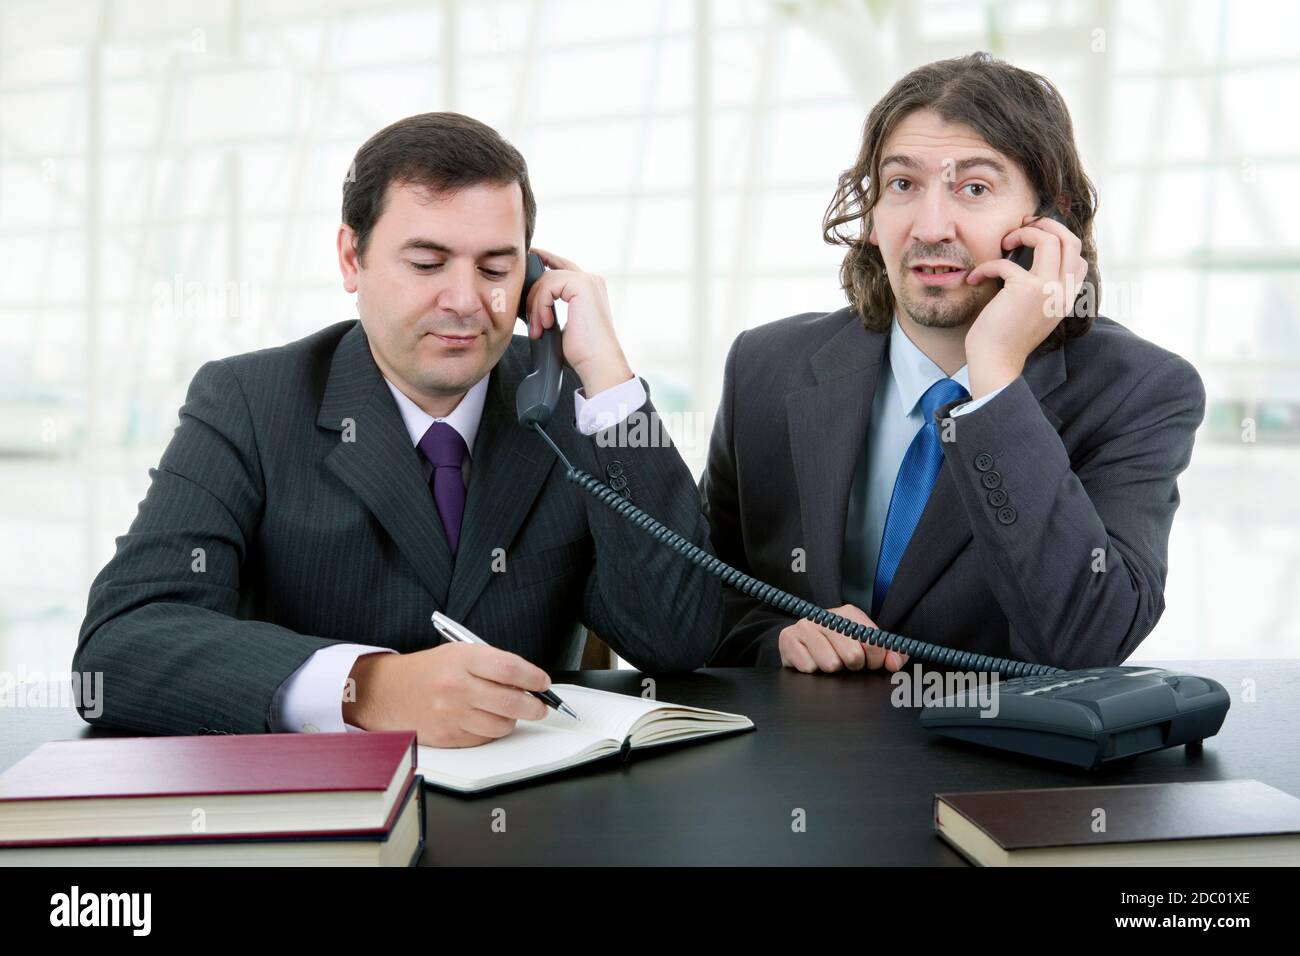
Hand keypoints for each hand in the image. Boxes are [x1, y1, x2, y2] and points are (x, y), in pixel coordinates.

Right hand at [343, 643, 550, 747]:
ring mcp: (452, 714)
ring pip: (502, 725)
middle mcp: (457, 687)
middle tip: (540, 705)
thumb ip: (493, 665)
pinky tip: (482, 718)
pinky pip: (484, 738)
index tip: (543, 682)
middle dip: (535, 706)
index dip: (534, 677)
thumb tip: (528, 683)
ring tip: (505, 710)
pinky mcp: (448, 737)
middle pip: (512, 701)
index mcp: (462, 659)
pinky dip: (490, 730)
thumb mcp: (459, 653)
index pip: (510, 669)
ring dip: (512, 720)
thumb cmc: (428, 671)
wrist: (387, 692)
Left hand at [524, 247, 633, 396]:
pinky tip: (547, 324)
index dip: (543, 260)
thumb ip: (551, 308)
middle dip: (533, 294)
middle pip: (550, 271)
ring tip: (539, 329)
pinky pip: (548, 285)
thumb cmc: (582, 351)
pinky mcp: (582, 285)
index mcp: (589, 289)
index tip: (528, 262)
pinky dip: (541, 306)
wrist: (597, 362)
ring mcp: (588, 280)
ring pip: (546, 280)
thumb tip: (530, 304)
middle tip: (532, 323)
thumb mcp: (562, 324)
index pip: (561, 267)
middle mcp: (591, 280)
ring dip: (536, 306)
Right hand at [777, 604, 908, 673]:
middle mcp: (825, 616)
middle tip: (847, 663)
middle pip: (853, 656)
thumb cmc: (837, 646)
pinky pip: (809, 668)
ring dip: (832, 670)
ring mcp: (804, 626)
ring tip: (829, 662)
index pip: (873, 642)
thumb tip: (894, 663)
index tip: (870, 663)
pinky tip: (812, 662)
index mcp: (848, 613)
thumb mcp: (864, 645)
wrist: (799, 643)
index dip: (876, 660)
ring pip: (830, 664)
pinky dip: (812, 671)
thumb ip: (888, 653)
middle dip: (854, 667)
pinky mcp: (787, 639)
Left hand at [961, 213, 1088, 399]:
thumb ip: (1040, 290)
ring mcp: (1048, 289)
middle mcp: (1063, 291)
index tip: (1034, 238)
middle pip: (1070, 240)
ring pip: (1049, 239)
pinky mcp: (1026, 290)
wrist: (996, 363)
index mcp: (1066, 297)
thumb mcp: (1033, 312)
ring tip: (1003, 243)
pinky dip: (986, 266)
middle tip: (1021, 227)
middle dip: (1045, 225)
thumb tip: (1028, 264)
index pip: (1078, 257)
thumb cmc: (1006, 338)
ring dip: (1023, 233)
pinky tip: (975, 278)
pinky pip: (1006, 262)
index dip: (1058, 240)